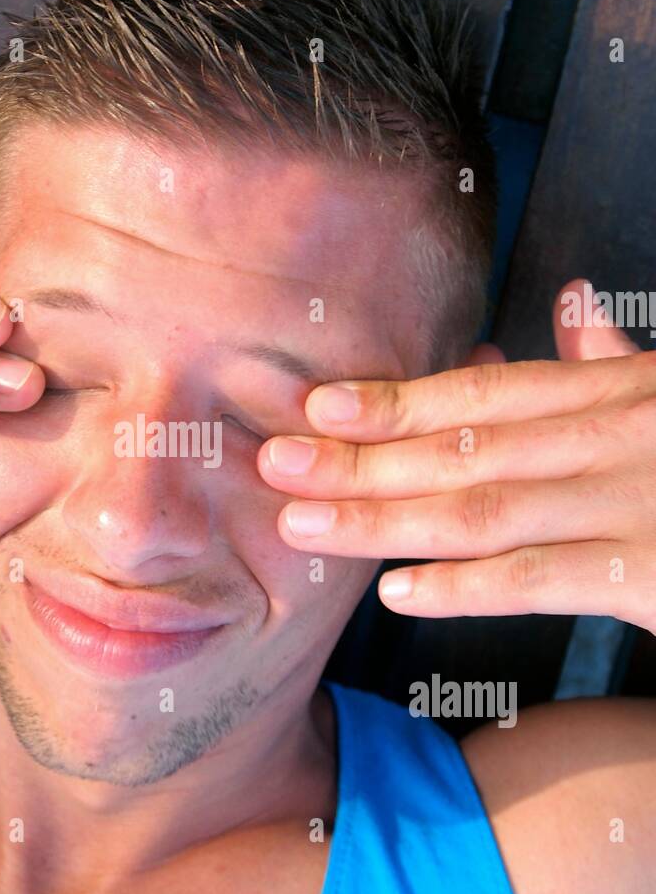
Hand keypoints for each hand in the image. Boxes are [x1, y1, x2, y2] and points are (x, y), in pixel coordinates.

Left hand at [257, 278, 655, 635]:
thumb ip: (613, 362)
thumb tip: (574, 301)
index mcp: (619, 394)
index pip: (486, 396)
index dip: (397, 402)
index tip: (316, 406)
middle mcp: (617, 438)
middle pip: (464, 448)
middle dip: (360, 458)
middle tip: (276, 462)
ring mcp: (634, 503)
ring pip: (484, 510)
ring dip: (382, 519)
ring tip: (303, 524)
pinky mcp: (651, 574)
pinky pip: (540, 580)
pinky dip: (463, 586)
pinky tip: (395, 593)